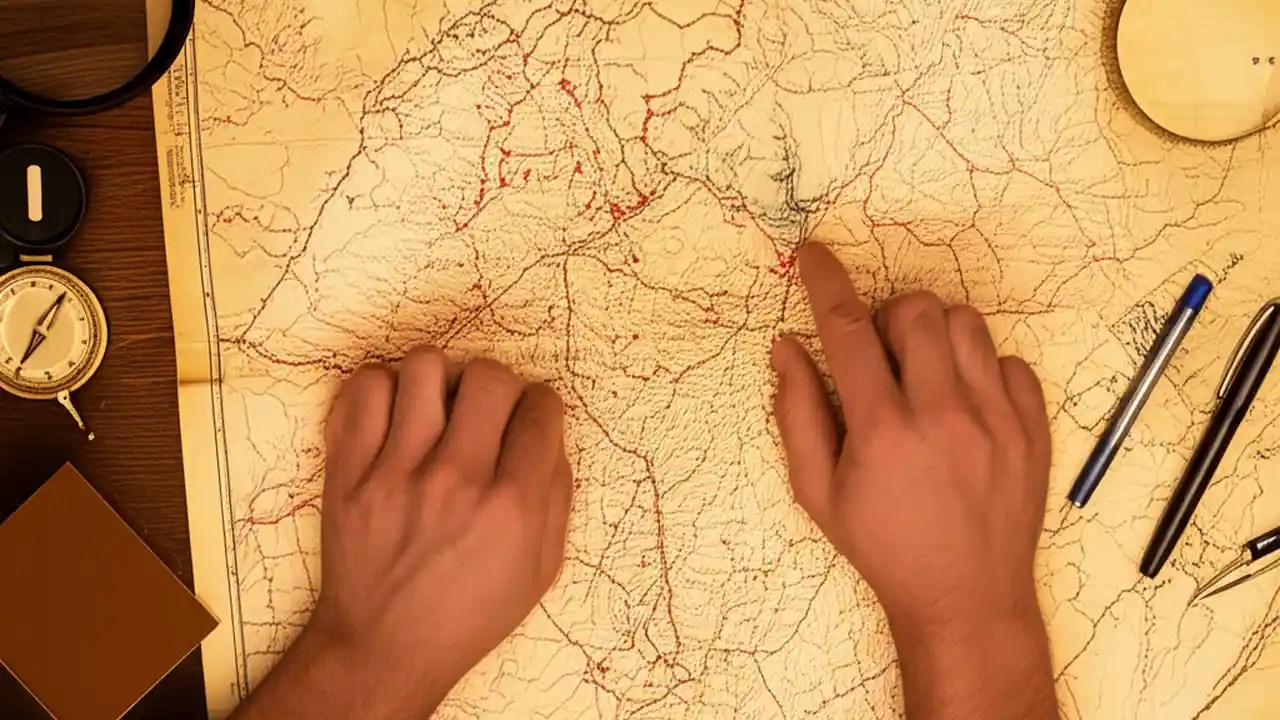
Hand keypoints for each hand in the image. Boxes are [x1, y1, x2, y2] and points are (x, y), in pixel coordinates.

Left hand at [234, 348, 572, 719]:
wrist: (384, 648)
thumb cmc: (468, 612)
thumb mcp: (541, 568)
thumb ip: (557, 493)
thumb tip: (549, 432)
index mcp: (511, 507)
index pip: (540, 409)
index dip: (542, 407)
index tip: (531, 418)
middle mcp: (456, 481)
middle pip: (489, 378)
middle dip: (500, 387)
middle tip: (488, 413)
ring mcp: (395, 472)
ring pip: (425, 367)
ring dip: (442, 380)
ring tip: (440, 408)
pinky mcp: (348, 470)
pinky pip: (365, 388)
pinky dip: (385, 387)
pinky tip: (398, 415)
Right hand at [771, 243, 1055, 717]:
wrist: (967, 600)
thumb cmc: (883, 547)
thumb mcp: (818, 493)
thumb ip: (797, 415)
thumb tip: (786, 348)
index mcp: (882, 430)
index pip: (848, 328)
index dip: (825, 280)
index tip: (812, 253)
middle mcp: (944, 415)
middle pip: (916, 309)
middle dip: (888, 313)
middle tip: (880, 351)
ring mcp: (998, 420)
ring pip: (968, 324)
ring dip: (935, 332)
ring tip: (924, 371)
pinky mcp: (1034, 430)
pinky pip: (1012, 361)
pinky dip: (983, 368)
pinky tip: (966, 400)